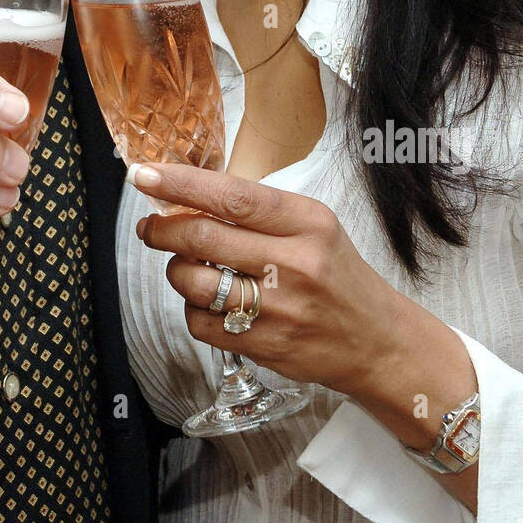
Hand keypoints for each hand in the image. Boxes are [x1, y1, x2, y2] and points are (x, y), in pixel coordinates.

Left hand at [130, 161, 420, 397]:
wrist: (377, 341)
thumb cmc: (336, 274)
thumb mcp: (314, 226)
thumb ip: (257, 212)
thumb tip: (186, 197)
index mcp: (307, 222)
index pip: (232, 196)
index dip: (181, 184)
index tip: (145, 175)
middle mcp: (294, 263)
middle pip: (202, 239)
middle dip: (161, 230)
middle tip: (150, 227)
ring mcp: (279, 309)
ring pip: (194, 283)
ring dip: (177, 272)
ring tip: (186, 266)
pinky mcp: (266, 346)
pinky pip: (201, 324)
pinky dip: (194, 310)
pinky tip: (211, 304)